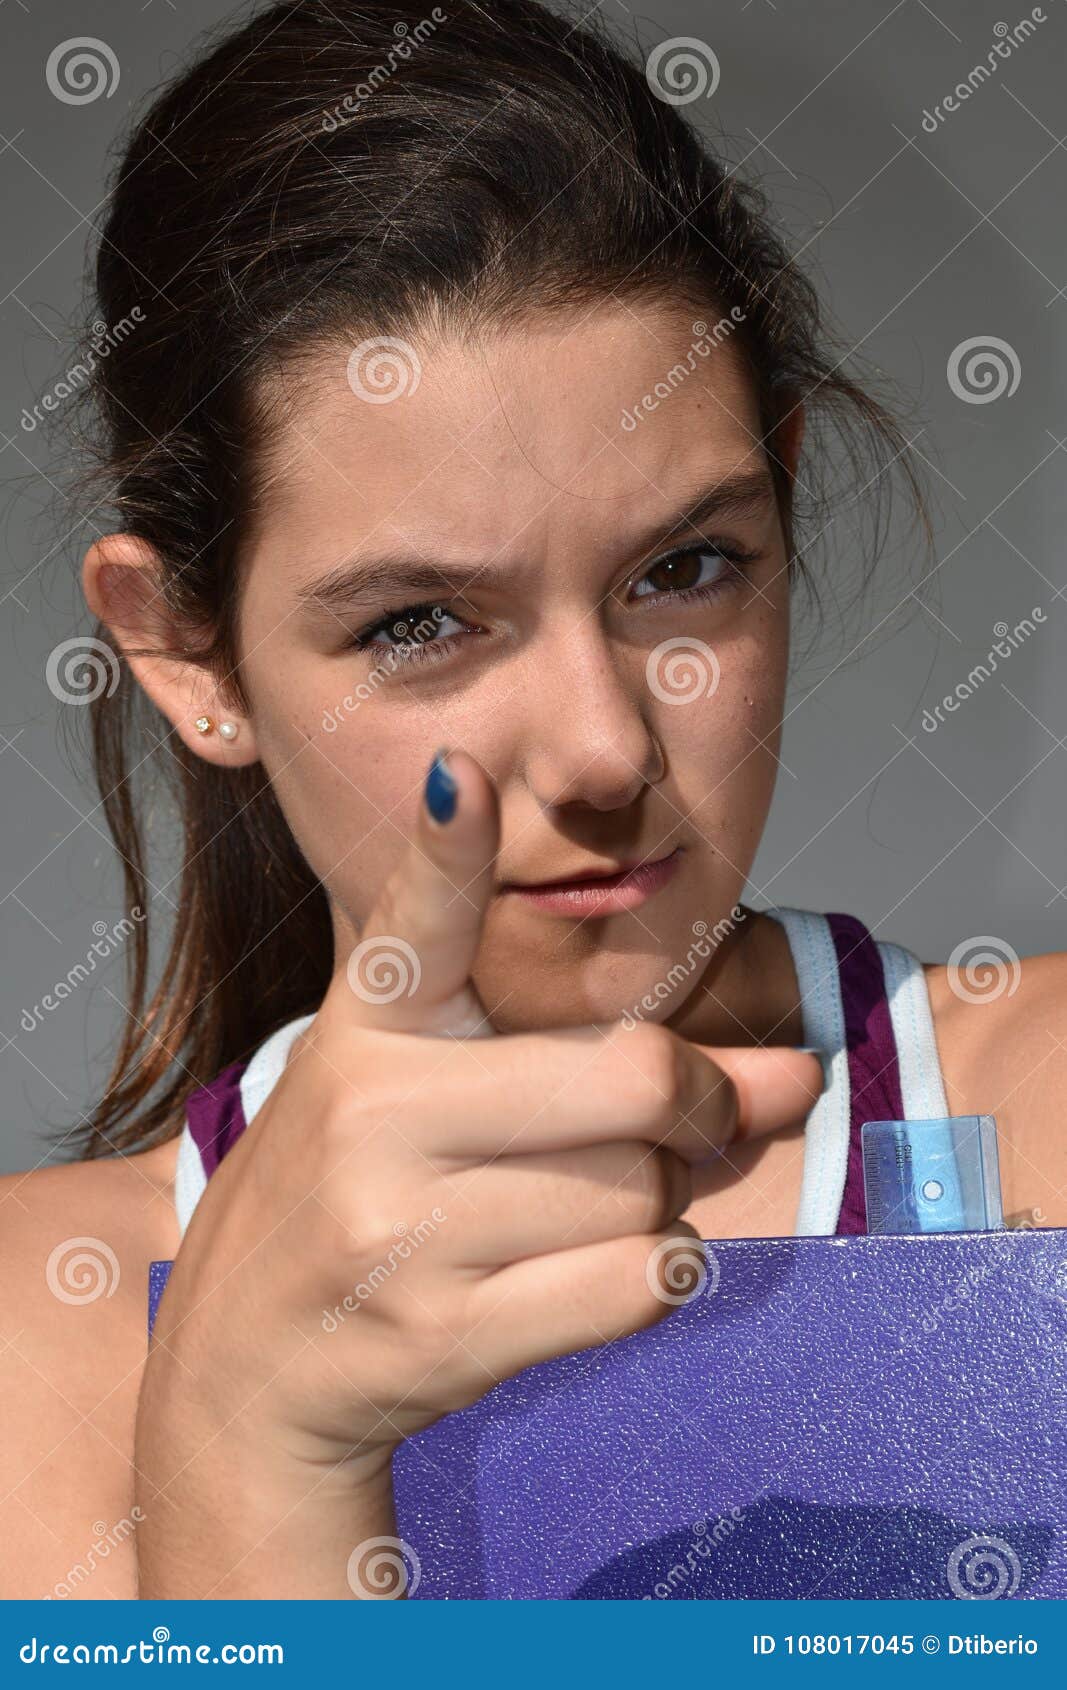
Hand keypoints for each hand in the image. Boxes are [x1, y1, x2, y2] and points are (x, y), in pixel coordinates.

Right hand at [135, 749, 820, 1591]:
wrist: (244, 1366)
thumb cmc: (360, 1197)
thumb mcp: (415, 1089)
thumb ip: (589, 1060)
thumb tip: (795, 1074)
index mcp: (365, 1030)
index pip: (415, 924)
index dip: (444, 847)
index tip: (466, 773)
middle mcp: (370, 1113)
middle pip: (628, 1078)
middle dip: (705, 1100)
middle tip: (716, 1111)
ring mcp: (394, 1230)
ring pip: (639, 1190)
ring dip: (664, 1202)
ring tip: (607, 1206)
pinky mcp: (434, 1337)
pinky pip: (626, 1287)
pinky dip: (658, 1276)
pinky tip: (615, 1267)